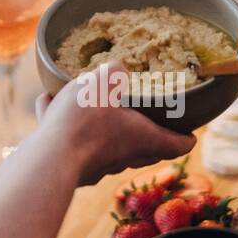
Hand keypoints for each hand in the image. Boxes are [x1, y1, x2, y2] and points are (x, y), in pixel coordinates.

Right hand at [35, 61, 195, 185]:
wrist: (49, 158)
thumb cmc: (86, 120)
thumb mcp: (105, 81)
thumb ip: (116, 70)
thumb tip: (118, 68)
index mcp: (143, 138)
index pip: (177, 145)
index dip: (186, 138)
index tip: (191, 135)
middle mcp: (124, 157)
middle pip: (146, 151)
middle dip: (148, 136)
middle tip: (148, 121)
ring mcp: (97, 167)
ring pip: (106, 147)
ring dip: (101, 128)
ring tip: (85, 105)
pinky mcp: (72, 169)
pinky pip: (70, 143)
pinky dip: (63, 126)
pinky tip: (46, 104)